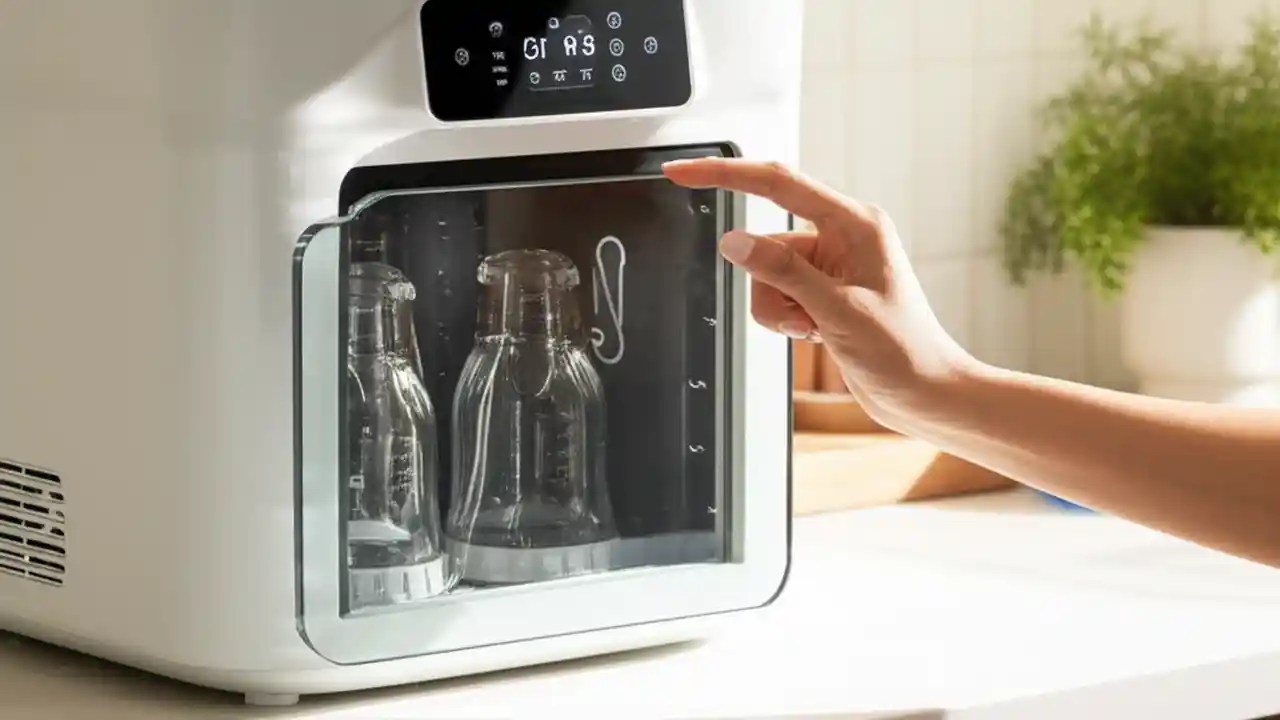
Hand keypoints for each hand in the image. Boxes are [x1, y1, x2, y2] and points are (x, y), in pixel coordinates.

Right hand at [663, 158, 976, 432]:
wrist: (925, 394)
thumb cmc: (904, 351)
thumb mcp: (838, 310)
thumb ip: (783, 273)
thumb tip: (734, 242)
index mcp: (855, 223)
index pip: (777, 184)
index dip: (725, 175)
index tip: (683, 172)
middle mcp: (842, 237)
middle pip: (766, 247)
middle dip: (774, 290)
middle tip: (809, 320)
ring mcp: (831, 265)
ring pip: (765, 277)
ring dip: (781, 311)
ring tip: (818, 330)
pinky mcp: (822, 291)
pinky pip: (776, 296)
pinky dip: (786, 320)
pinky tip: (817, 334)